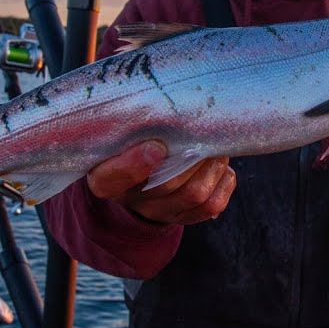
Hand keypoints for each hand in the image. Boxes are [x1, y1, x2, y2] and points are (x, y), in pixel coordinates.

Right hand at [87, 140, 235, 224]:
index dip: (135, 165)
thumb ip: (137, 126)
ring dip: (212, 166)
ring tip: (215, 147)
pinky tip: (220, 167)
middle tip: (203, 134)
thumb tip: (175, 111)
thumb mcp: (122, 135)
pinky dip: (223, 182)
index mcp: (105, 179)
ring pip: (194, 194)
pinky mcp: (184, 216)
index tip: (156, 146)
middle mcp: (131, 200)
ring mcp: (159, 212)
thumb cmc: (131, 143)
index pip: (113, 179)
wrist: (142, 175)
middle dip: (191, 158)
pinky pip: (211, 205)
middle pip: (166, 184)